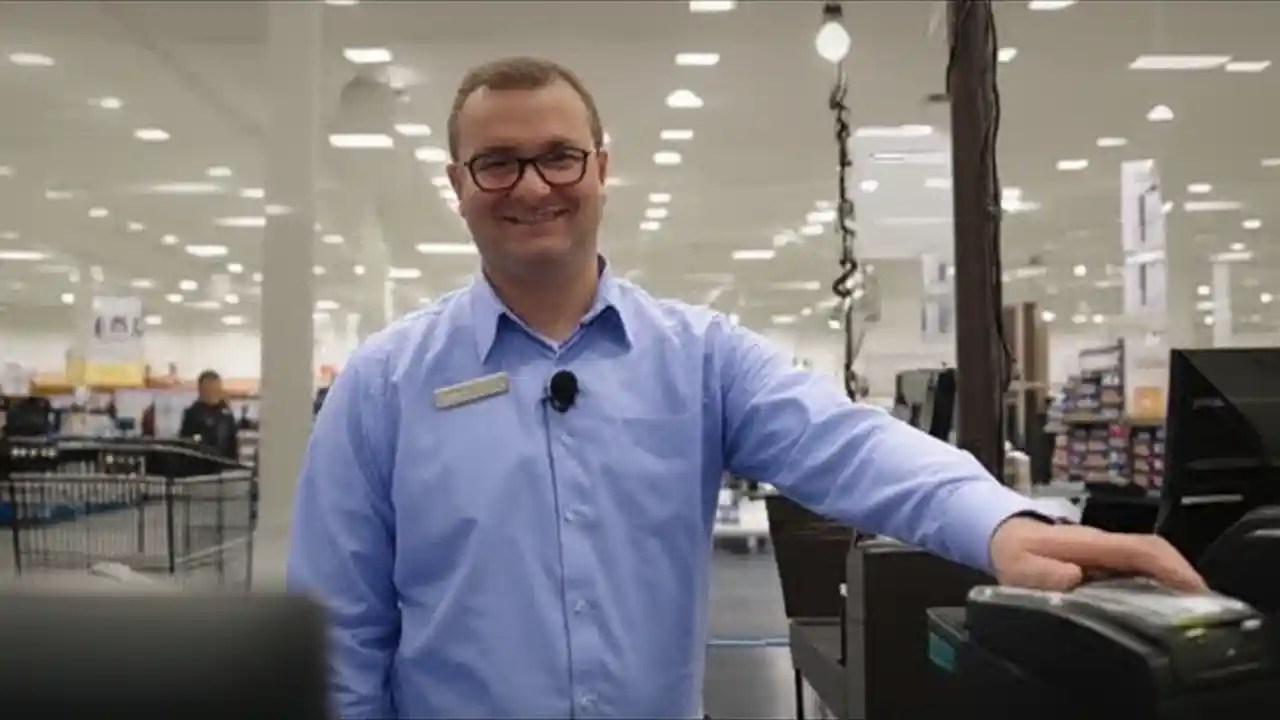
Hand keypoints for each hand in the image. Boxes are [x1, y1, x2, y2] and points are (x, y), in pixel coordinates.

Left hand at [989, 516, 1206, 591]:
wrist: (1002, 534)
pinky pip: (1138, 566)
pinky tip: (1162, 606)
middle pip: (1154, 551)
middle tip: (1203, 608)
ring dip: (1173, 580)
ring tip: (1190, 612)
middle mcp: (1105, 542)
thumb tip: (1073, 578)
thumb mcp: (1020, 566)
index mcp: (1090, 543)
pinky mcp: (1105, 558)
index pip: (1139, 549)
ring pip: (1150, 558)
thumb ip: (1043, 574)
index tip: (1193, 590)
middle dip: (1182, 575)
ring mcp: (1107, 549)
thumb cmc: (1014, 551)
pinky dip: (1157, 582)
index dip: (1170, 568)